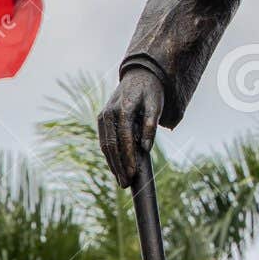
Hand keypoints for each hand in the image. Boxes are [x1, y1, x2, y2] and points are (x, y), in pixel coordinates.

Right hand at [97, 66, 164, 187]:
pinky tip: (116, 168)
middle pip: (111, 146)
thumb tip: (145, 148)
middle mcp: (108, 113)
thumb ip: (150, 126)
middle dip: (118, 166)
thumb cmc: (151, 91)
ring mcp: (103, 116)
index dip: (127, 158)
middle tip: (126, 184)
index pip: (123, 139)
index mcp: (122, 109)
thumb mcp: (156, 105)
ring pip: (105, 145)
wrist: (139, 75)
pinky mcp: (102, 119)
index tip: (133, 173)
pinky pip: (104, 141)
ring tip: (121, 180)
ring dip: (112, 164)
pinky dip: (109, 156)